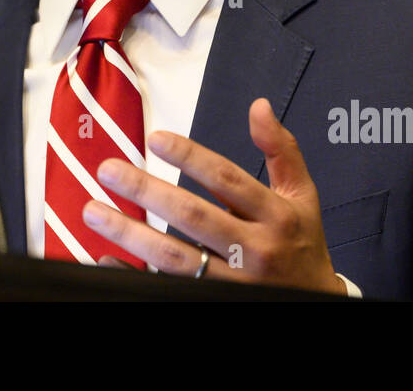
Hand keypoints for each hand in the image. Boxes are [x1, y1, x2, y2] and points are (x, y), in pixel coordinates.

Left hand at [84, 97, 345, 293]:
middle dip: (147, 192)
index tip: (155, 139)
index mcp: (276, 216)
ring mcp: (235, 283)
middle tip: (108, 171)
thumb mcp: (302, 196)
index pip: (228, 181)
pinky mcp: (217, 302)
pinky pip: (171, 288)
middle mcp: (255, 251)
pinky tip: (107, 259)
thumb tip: (259, 107)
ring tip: (94, 212)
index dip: (191, 158)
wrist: (318, 306)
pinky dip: (137, 275)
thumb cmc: (302, 245)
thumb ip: (281, 151)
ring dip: (131, 235)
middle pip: (194, 218)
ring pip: (176, 258)